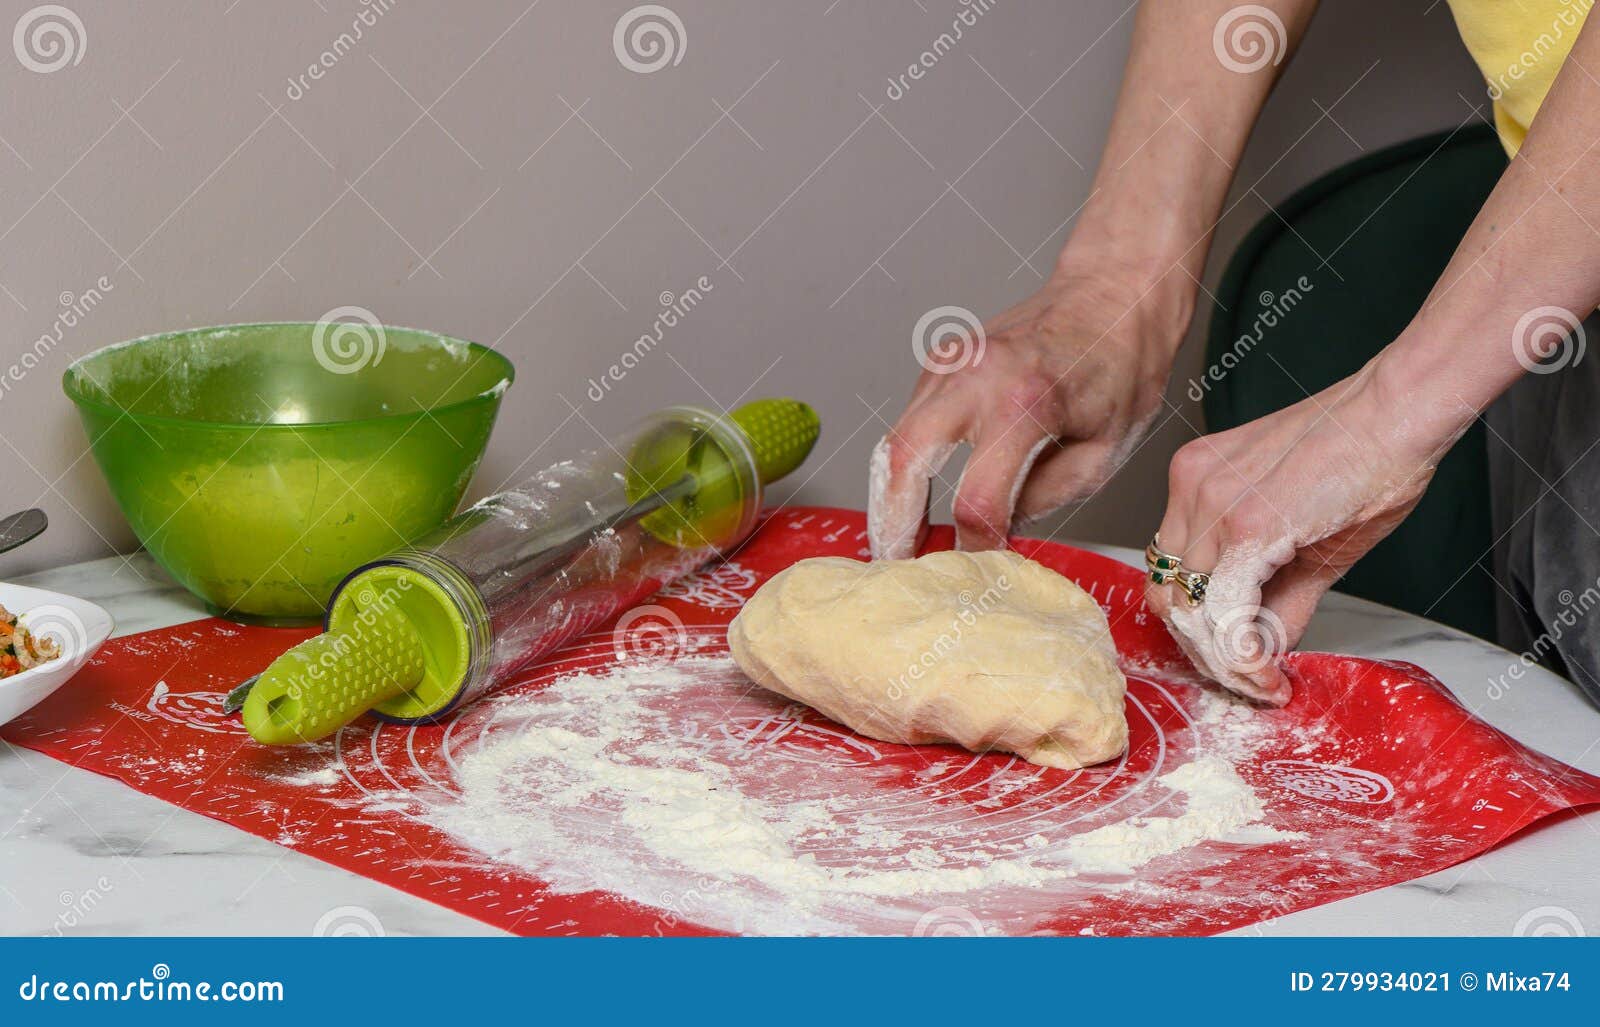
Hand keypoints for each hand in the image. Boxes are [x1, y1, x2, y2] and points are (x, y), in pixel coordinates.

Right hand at [870, 265, 1190, 557]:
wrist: (1113, 296)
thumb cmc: (1120, 369)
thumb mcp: (1101, 456)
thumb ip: (1042, 499)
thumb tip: (994, 532)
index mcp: (1027, 402)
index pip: (979, 499)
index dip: (972, 547)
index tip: (974, 570)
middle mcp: (976, 375)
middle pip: (904, 461)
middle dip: (893, 521)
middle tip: (895, 563)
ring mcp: (950, 362)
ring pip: (895, 440)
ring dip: (891, 494)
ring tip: (900, 538)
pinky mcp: (938, 361)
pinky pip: (909, 419)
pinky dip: (906, 460)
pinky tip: (918, 491)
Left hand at [1145, 360, 1453, 703]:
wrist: (1398, 413)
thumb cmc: (1363, 459)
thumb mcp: (1303, 539)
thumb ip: (1276, 598)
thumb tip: (1265, 653)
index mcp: (1195, 482)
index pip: (1170, 573)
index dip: (1197, 627)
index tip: (1232, 660)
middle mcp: (1190, 488)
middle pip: (1171, 596)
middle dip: (1206, 650)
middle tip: (1249, 680)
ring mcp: (1212, 504)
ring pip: (1194, 611)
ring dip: (1226, 659)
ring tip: (1264, 680)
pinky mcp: (1246, 526)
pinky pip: (1228, 610)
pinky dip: (1246, 653)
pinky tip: (1269, 670)